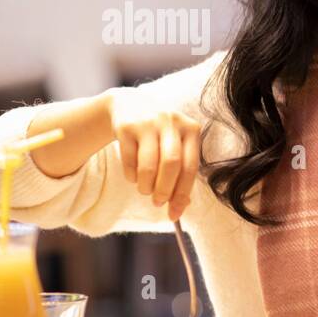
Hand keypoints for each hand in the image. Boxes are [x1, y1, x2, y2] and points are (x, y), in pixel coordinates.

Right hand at [106, 91, 200, 221]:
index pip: (191, 167)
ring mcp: (148, 122)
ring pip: (149, 164)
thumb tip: (180, 208)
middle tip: (158, 203)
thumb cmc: (159, 134)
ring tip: (144, 191)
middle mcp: (172, 122)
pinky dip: (131, 175)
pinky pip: (129, 159)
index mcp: (191, 129)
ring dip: (146, 185)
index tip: (175, 213)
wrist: (129, 104)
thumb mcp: (175, 145)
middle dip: (164, 190)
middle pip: (172, 164)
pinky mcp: (126, 125)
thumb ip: (181, 173)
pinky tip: (133, 177)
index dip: (182, 193)